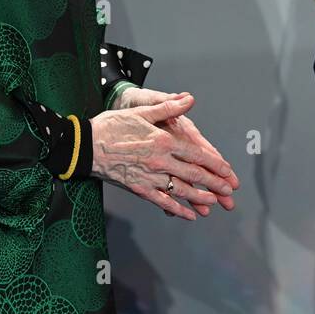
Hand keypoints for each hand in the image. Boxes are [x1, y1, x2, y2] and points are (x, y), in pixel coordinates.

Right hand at [88, 96, 235, 219]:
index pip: (196, 154)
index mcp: (163, 140)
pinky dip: (177, 209)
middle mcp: (160, 161)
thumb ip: (168, 107)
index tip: (227, 170)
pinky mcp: (139, 188)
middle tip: (229, 191)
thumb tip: (189, 99)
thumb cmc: (112, 126)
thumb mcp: (142, 111)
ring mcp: (150, 177)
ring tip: (215, 202)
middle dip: (214, 184)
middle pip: (193, 174)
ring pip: (181, 190)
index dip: (214, 164)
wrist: (85, 146)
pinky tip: (189, 214)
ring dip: (201, 197)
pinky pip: (162, 201)